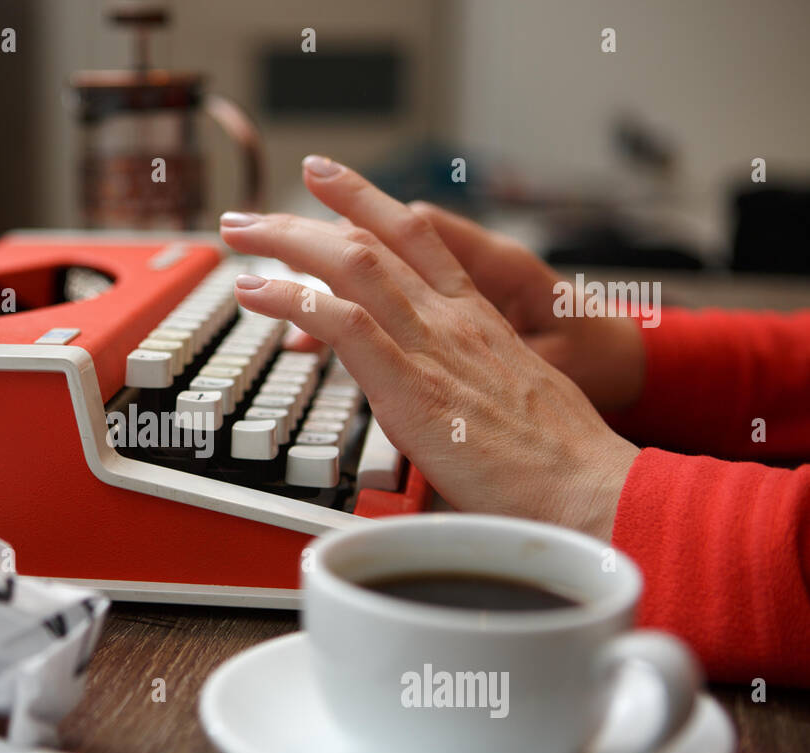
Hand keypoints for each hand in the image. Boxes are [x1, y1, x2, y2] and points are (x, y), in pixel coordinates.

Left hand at [219, 156, 638, 539]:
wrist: (591, 489)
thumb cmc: (559, 463)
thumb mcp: (513, 401)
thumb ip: (469, 383)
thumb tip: (441, 400)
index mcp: (478, 319)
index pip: (417, 237)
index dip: (366, 202)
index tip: (327, 184)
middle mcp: (454, 319)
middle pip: (373, 240)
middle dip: (306, 218)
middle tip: (255, 214)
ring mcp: (434, 347)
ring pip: (352, 265)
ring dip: (286, 243)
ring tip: (241, 233)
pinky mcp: (413, 386)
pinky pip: (344, 323)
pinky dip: (294, 300)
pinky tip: (257, 292)